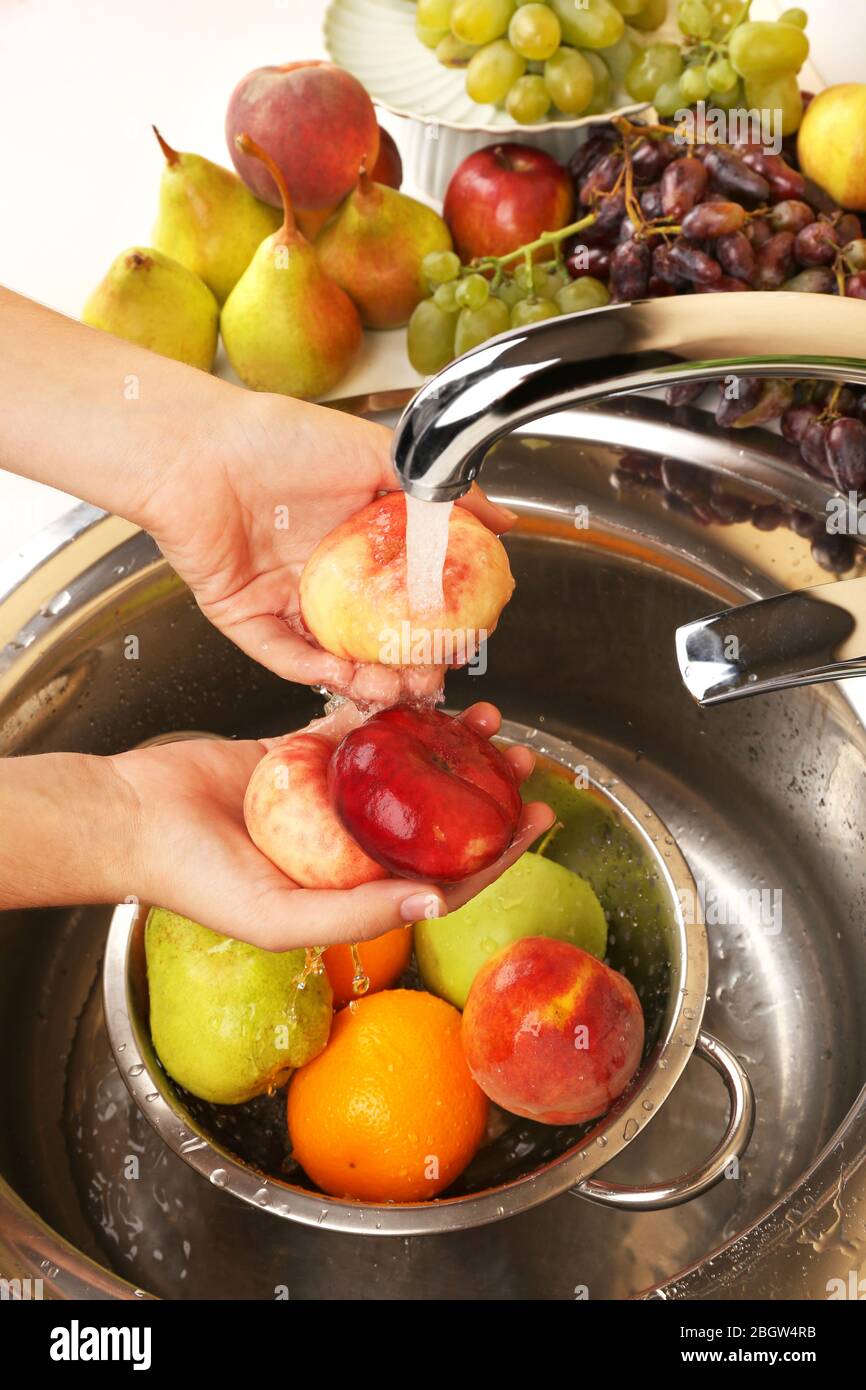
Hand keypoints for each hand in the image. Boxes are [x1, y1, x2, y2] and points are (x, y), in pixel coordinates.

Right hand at [110, 701, 552, 949]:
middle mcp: (346, 848)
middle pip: (434, 818)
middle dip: (484, 790)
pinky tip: (423, 696)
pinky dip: (389, 715)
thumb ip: (358, 912)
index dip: (497, 853)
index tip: (540, 820)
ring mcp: (325, 800)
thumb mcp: (280, 917)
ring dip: (446, 746)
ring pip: (403, 770)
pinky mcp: (299, 756)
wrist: (133, 819)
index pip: (444, 878)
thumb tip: (436, 902)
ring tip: (485, 718)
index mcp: (353, 892)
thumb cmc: (195, 882)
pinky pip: (355, 732)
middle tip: (522, 759)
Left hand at [143, 391, 515, 703]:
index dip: (437, 624)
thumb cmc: (281, 440)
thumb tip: (502, 521)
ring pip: (334, 657)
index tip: (464, 641)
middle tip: (433, 680)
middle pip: (376, 638)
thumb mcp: (379, 456)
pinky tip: (346, 674)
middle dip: (408, 668)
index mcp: (358, 541)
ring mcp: (286, 600)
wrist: (201, 450)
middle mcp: (325, 575)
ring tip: (396, 689)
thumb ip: (441, 494)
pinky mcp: (246, 618)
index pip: (408, 597)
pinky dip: (316, 671)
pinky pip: (285, 656)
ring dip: (368, 679)